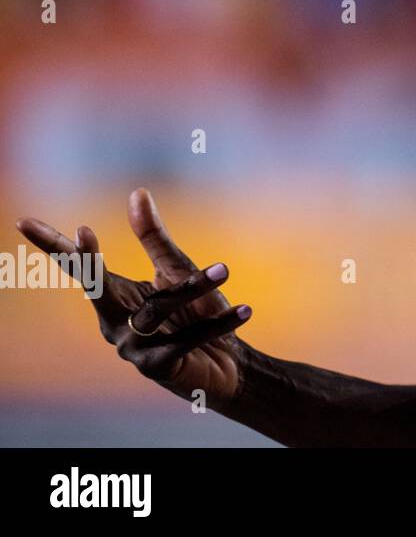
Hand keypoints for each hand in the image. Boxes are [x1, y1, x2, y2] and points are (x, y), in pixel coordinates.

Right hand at [15, 188, 252, 403]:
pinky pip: (189, 338)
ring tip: (225, 269)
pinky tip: (245, 309)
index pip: (80, 269)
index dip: (57, 246)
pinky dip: (219, 323)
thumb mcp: (176, 270)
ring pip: (157, 309)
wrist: (227, 363)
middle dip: (87, 263)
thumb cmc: (196, 313)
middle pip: (97, 288)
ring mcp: (133, 349)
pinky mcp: (160, 367)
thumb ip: (154, 237)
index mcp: (114, 298)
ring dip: (194, 287)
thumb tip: (137, 192)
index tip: (27, 221)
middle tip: (81, 234)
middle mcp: (115, 324)